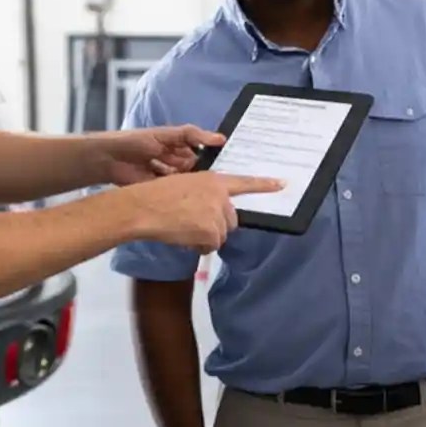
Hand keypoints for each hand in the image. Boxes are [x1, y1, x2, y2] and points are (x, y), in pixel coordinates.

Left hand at [99, 125, 225, 186]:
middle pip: (196, 172)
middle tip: (221, 188)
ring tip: (209, 196)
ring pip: (186, 184)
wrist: (109, 159)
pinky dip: (180, 197)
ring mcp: (168, 178)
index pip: (203, 155)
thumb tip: (221, 139)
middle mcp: (176, 163)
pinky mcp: (159, 191)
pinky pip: (174, 194)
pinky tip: (192, 202)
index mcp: (180, 147)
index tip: (233, 169)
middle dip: (205, 178)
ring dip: (193, 188)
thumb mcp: (167, 134)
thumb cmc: (137, 141)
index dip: (215, 161)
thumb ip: (193, 135)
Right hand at [127, 171, 283, 251]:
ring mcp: (217, 213)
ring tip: (184, 227)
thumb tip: (211, 212)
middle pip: (231, 219)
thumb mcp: (185, 184)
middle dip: (217, 226)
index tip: (282, 184)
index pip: (244, 182)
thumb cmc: (156, 196)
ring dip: (206, 237)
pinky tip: (183, 236)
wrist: (143, 207)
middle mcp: (220, 195)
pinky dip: (199, 246)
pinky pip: (211, 246)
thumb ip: (204, 194)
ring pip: (221, 235)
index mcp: (213, 180)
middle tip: (193, 223)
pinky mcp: (212, 230)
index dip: (264, 185)